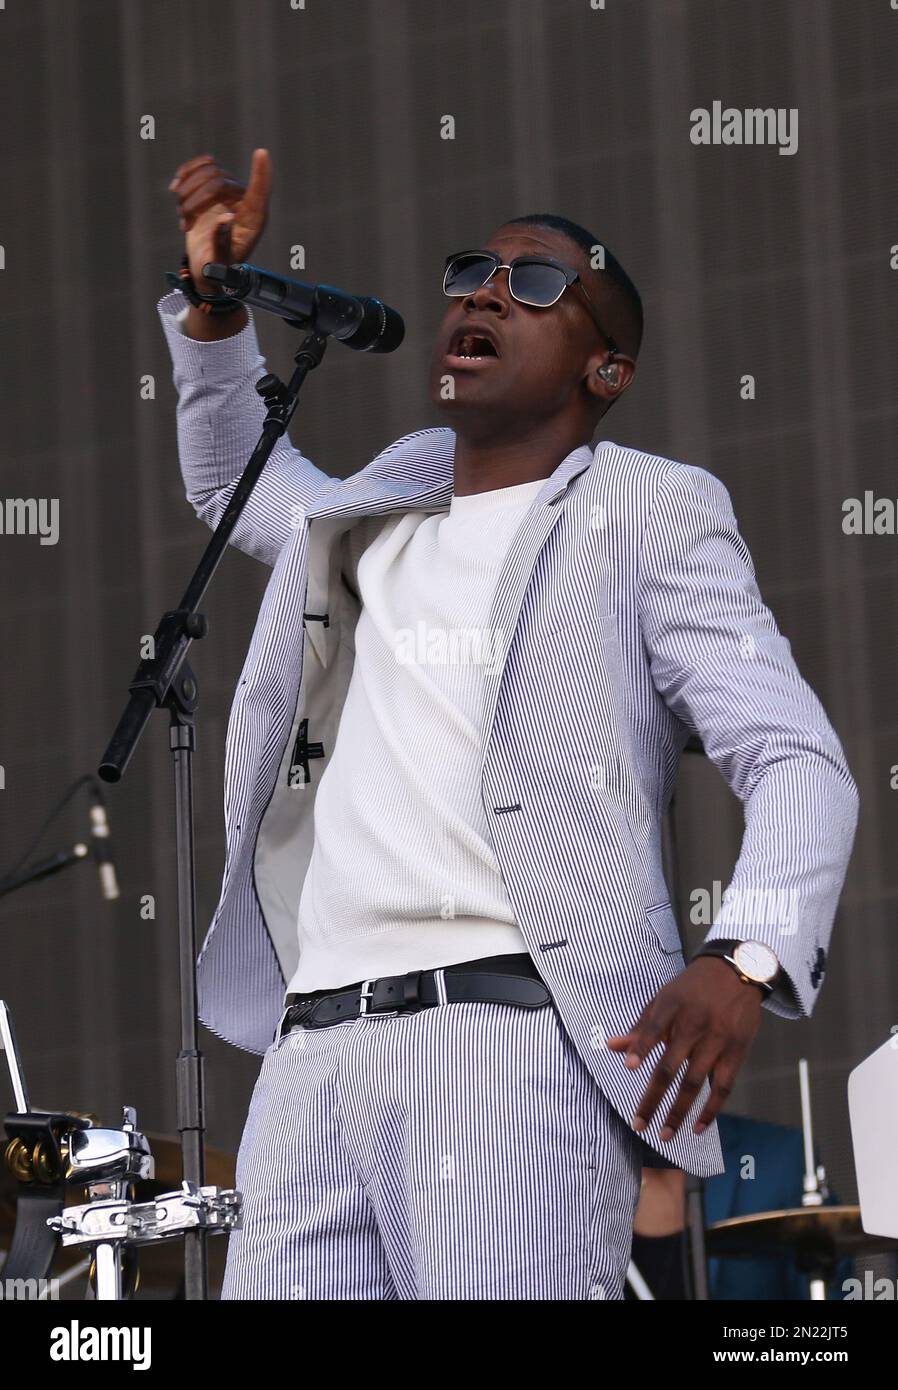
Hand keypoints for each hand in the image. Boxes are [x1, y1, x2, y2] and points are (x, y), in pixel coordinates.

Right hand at [168, 148, 271, 294]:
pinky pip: (199, 167)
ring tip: (184, 218)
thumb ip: (222, 243)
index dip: (261, 173)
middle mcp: (243, 201)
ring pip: (207, 172)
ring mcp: (228, 191)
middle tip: (185, 222)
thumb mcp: (219, 264)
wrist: (207, 264)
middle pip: (219, 181)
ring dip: (187, 193)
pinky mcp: (211, 187)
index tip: (261, 153)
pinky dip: (184, 175)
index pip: (260, 191)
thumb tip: (226, 218)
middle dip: (196, 199)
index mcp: (253, 220)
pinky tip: (175, 189)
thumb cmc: (218, 268)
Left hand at [606, 956, 763, 1141]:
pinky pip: (722, 1086)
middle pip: (670, 1067)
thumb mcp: (664, 998)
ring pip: (694, 1083)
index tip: (629, 1067)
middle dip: (653, 1098)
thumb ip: (640, 1026)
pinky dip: (711, 1109)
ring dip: (678, 1112)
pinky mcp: (736, 1052)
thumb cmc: (693, 988)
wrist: (738, 971)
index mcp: (672, 1006)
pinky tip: (697, 1127)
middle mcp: (695, 1025)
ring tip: (664, 1134)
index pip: (653, 1029)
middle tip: (639, 1124)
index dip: (641, 1048)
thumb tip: (611, 1046)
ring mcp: (717, 1041)